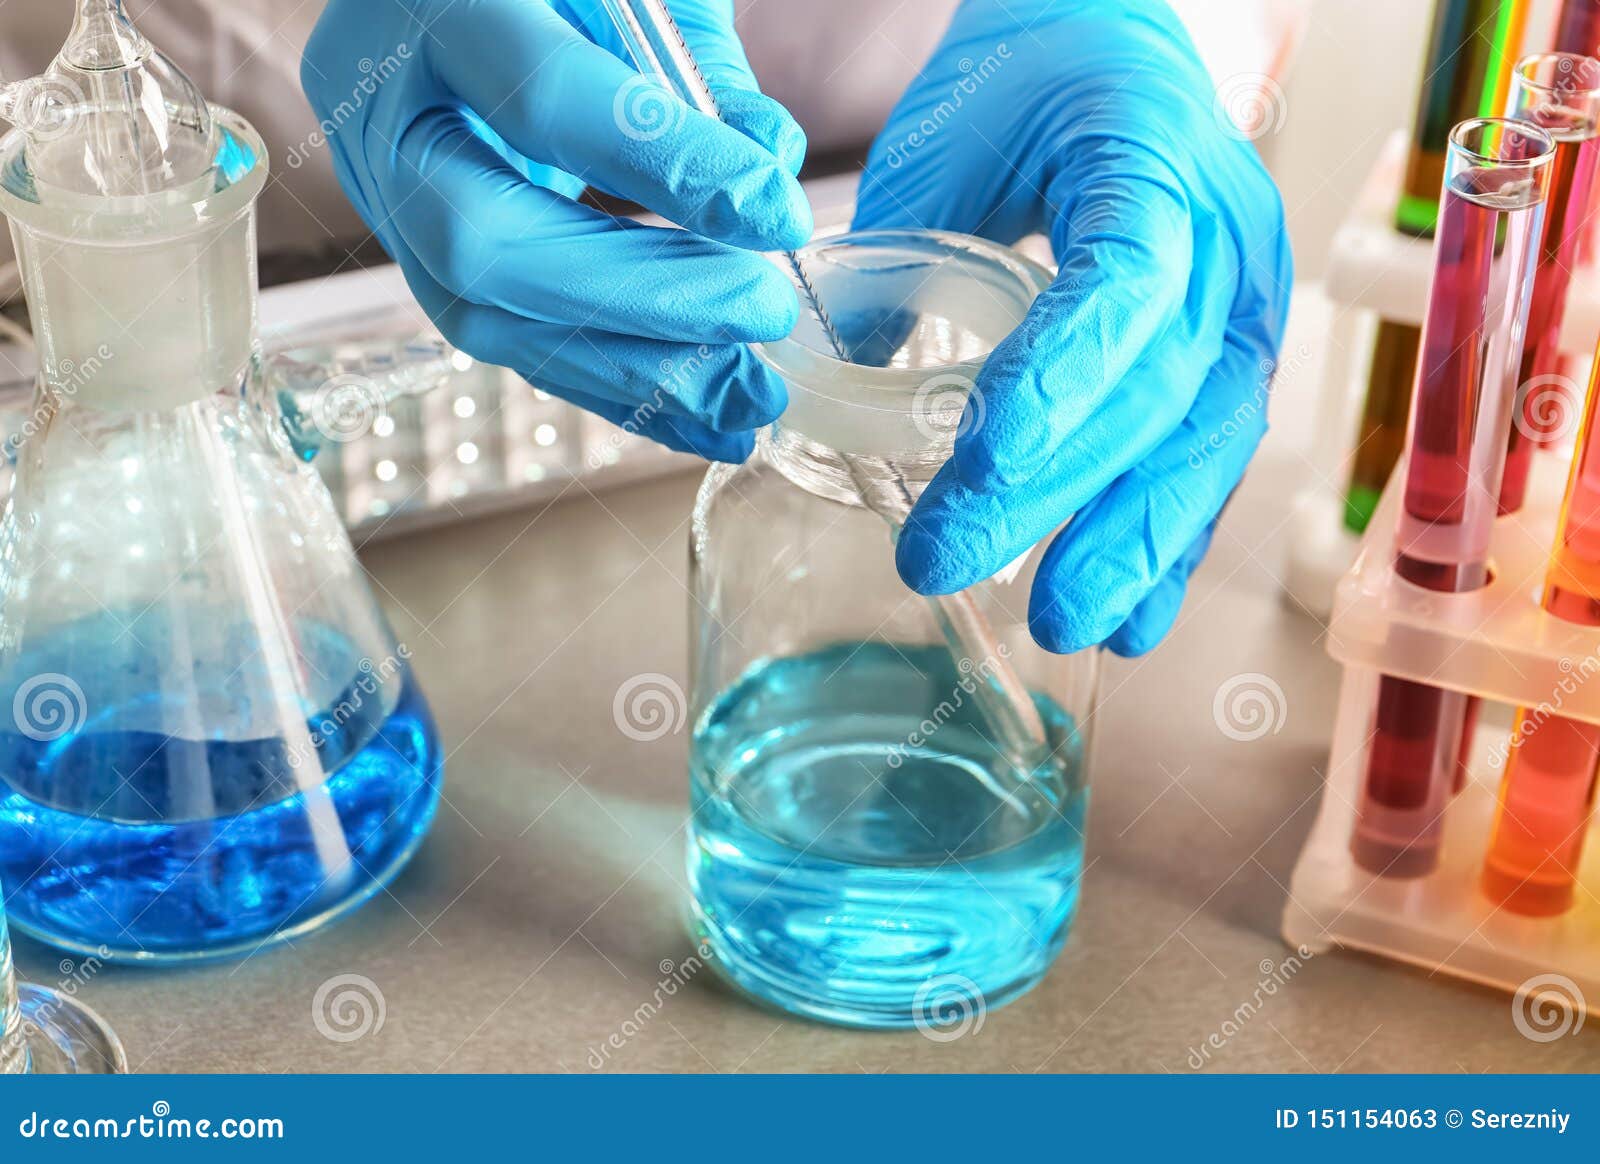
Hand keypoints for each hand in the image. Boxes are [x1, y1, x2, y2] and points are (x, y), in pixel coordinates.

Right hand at [302, 0, 810, 462]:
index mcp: (438, 10)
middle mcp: (388, 117)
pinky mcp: (422, 268)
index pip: (544, 99)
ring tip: (748, 397)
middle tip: (763, 310)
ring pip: (486, 318)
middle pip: (484, 240)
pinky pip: (510, 346)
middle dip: (642, 294)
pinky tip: (700, 416)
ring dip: (636, 371)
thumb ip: (693, 64)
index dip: (666, 167)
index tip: (776, 215)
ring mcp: (389, 203)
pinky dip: (613, 386)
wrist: (447, 8)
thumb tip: (770, 169)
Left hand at [856, 0, 1291, 655]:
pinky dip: (1167, 543)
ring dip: (1132, 544)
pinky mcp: (1236, 357)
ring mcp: (1246, 302)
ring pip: (1205, 439)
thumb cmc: (1030, 81)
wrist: (1125, 49)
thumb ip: (898, 255)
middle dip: (1057, 492)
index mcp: (1153, 155)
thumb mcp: (945, 139)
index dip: (1065, 371)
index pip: (1126, 276)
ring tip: (1060, 622)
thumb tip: (830, 389)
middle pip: (1158, 383)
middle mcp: (1226, 238)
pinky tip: (1129, 619)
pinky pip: (1211, 458)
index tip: (987, 458)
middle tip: (953, 563)